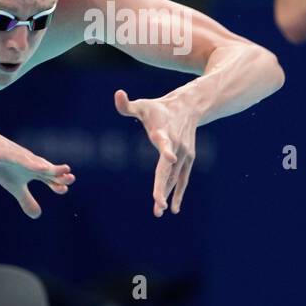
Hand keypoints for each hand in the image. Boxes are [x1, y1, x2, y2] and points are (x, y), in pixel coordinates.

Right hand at [0, 132, 74, 218]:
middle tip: (69, 177)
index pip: (47, 177)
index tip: (64, 189)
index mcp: (31, 169)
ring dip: (35, 163)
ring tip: (45, 168)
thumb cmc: (1, 164)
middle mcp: (26, 161)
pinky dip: (10, 158)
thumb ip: (26, 199)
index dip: (56, 182)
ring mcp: (12, 156)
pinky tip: (14, 160)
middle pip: (41, 166)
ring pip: (25, 160)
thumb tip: (38, 215)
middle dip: (54, 171)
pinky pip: (4, 156)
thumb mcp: (13, 186)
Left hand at [115, 90, 198, 216]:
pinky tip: (174, 208)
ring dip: (168, 195)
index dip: (166, 151)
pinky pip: (183, 179)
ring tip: (159, 211)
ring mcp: (185, 155)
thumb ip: (128, 105)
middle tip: (158, 204)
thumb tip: (118, 94)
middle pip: (168, 170)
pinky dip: (178, 193)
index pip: (164, 143)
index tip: (171, 158)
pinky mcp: (188, 159)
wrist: (188, 107)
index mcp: (165, 134)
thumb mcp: (142, 105)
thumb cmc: (159, 108)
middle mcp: (177, 146)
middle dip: (163, 187)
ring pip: (175, 178)